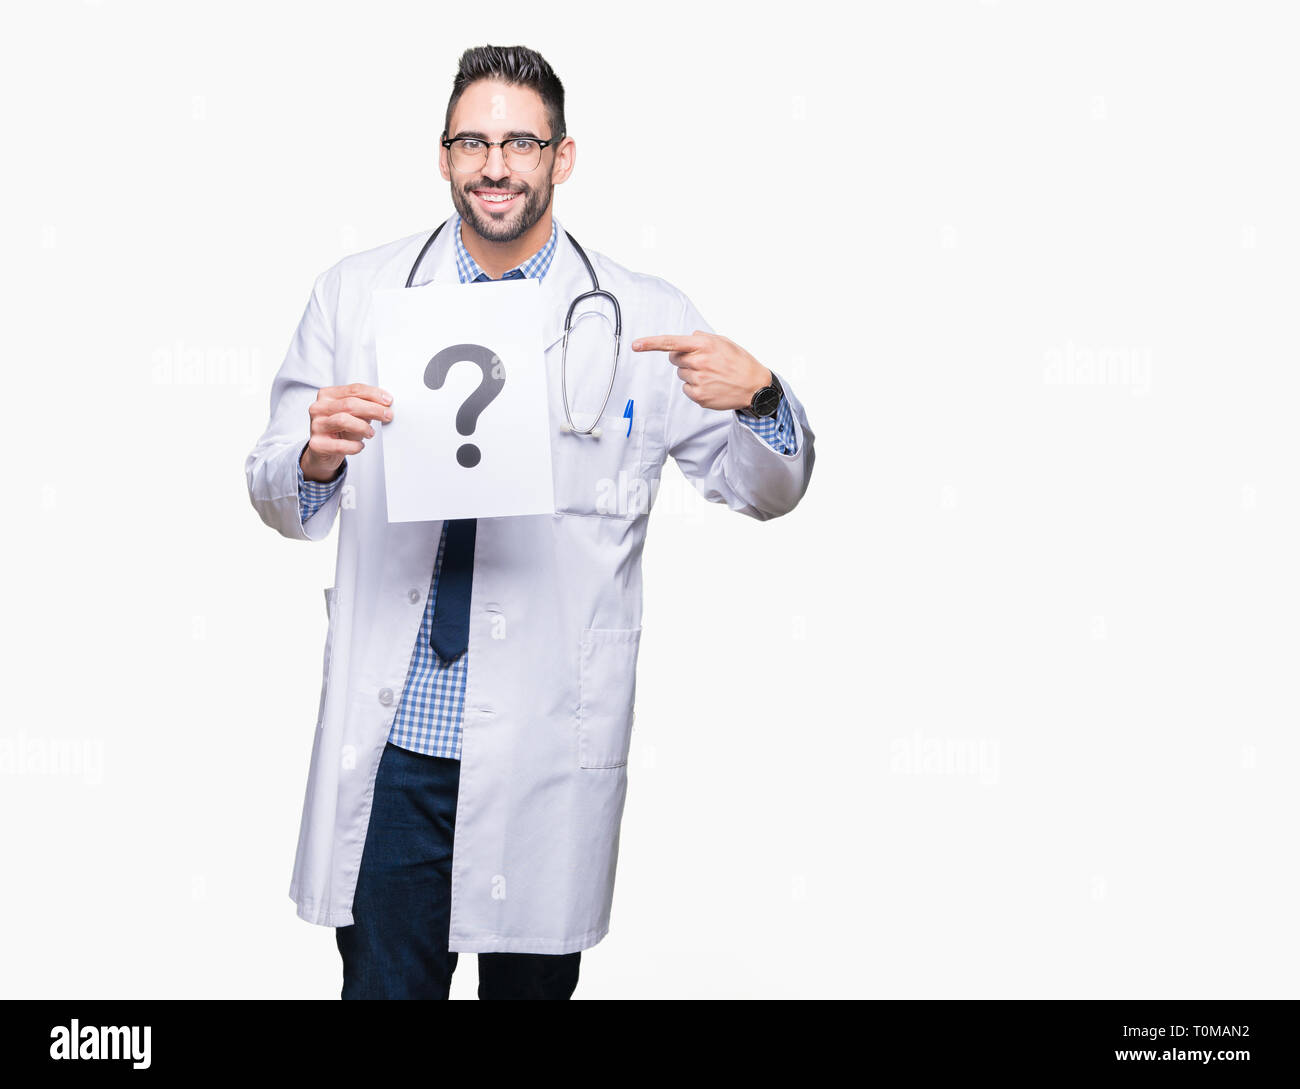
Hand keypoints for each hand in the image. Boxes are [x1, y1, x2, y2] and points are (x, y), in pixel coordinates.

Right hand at [301, 382, 392, 481]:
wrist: (323, 451)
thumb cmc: (340, 430)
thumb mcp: (354, 415)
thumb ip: (365, 407)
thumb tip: (385, 405)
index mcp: (327, 395)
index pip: (353, 389)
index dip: (373, 394)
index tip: (388, 401)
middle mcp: (318, 408)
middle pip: (349, 403)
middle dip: (373, 409)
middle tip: (387, 416)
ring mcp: (316, 426)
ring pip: (343, 420)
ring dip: (363, 427)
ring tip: (370, 433)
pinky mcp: (317, 444)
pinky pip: (340, 444)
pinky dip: (354, 446)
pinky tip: (359, 446)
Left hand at [631, 330, 769, 411]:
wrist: (754, 387)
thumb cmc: (739, 362)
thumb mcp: (724, 342)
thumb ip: (703, 338)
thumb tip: (689, 339)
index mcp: (704, 345)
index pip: (671, 342)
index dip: (651, 343)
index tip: (636, 345)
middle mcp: (699, 362)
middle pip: (675, 359)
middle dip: (684, 359)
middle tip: (703, 363)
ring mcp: (698, 380)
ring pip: (682, 374)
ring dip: (692, 374)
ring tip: (712, 375)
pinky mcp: (699, 396)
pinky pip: (687, 389)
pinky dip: (696, 388)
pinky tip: (711, 386)